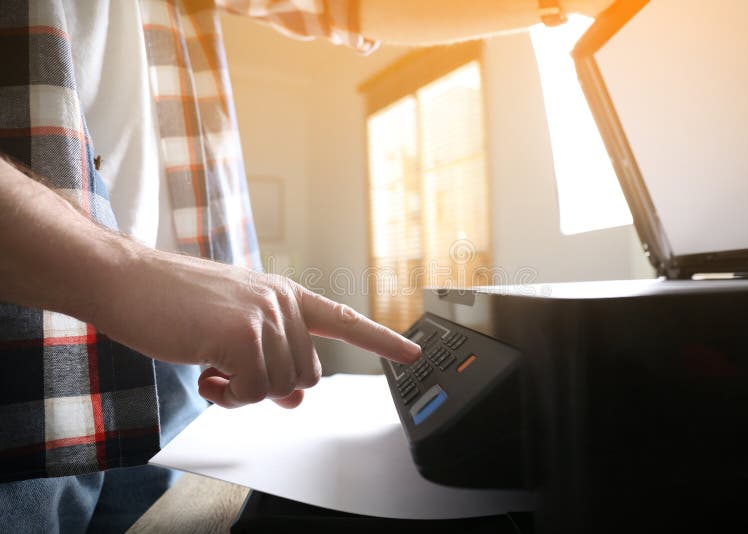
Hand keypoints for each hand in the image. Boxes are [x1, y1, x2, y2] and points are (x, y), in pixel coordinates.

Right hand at [93, 249, 420, 408]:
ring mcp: (265, 315)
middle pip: (304, 375)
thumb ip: (269, 359)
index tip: (412, 351)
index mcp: (283, 295)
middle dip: (267, 386)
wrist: (126, 280)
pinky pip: (254, 392)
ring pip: (279, 387)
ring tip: (210, 366)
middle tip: (226, 374)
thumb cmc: (174, 302)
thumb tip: (295, 398)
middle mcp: (282, 302)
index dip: (380, 339)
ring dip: (241, 391)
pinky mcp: (242, 334)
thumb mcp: (231, 331)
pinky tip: (203, 374)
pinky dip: (228, 397)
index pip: (342, 320)